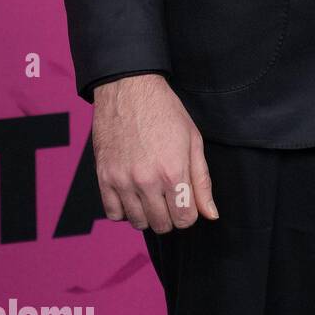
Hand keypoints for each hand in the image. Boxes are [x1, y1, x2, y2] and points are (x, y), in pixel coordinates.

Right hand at [92, 74, 216, 232]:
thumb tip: (211, 214)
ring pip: (138, 223)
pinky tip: (133, 194)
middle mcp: (147, 181)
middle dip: (171, 215)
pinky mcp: (104, 179)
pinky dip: (125, 210)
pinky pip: (114, 214)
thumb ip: (202, 181)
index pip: (185, 219)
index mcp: (173, 171)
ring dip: (148, 214)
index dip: (190, 212)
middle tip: (170, 195)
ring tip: (152, 193)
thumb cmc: (165, 111)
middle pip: (162, 225)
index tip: (187, 200)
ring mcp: (122, 181)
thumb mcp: (193, 140)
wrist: (129, 90)